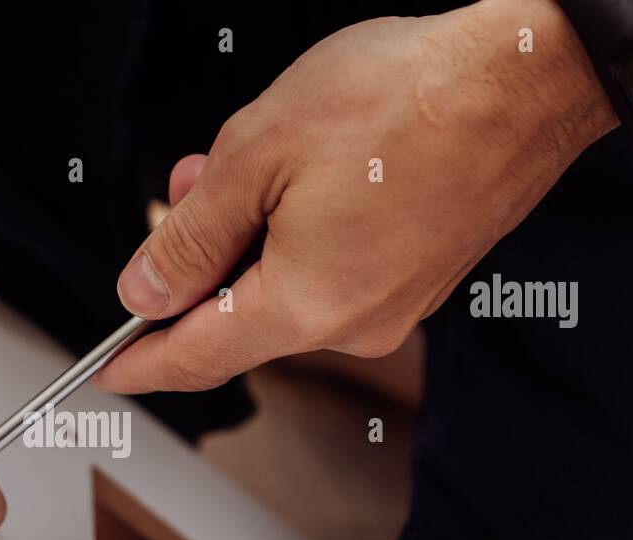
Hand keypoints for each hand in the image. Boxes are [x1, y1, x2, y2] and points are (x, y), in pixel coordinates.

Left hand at [96, 0, 612, 393]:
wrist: (526, 75)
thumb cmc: (403, 100)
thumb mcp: (255, 156)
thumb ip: (187, 239)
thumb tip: (144, 295)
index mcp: (302, 307)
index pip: (194, 359)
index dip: (140, 364)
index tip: (106, 371)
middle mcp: (352, 326)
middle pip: (237, 320)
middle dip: (196, 266)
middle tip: (184, 191)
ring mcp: (394, 307)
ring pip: (284, 292)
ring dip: (247, 242)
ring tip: (247, 165)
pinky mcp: (419, 280)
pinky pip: (331, 276)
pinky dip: (296, 240)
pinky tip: (301, 181)